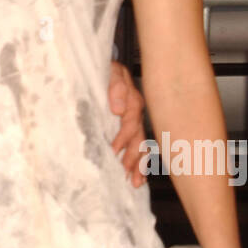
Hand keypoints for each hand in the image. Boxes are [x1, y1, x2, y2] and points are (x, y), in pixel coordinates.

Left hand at [108, 59, 146, 186]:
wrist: (107, 65)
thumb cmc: (107, 68)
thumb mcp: (111, 71)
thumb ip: (116, 86)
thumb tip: (117, 108)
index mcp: (132, 101)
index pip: (130, 124)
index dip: (123, 138)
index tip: (114, 151)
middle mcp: (135, 113)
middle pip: (139, 139)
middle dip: (135, 159)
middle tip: (130, 177)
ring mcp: (133, 119)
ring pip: (140, 145)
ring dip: (139, 164)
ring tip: (136, 182)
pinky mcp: (128, 123)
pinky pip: (137, 144)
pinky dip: (139, 160)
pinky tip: (139, 174)